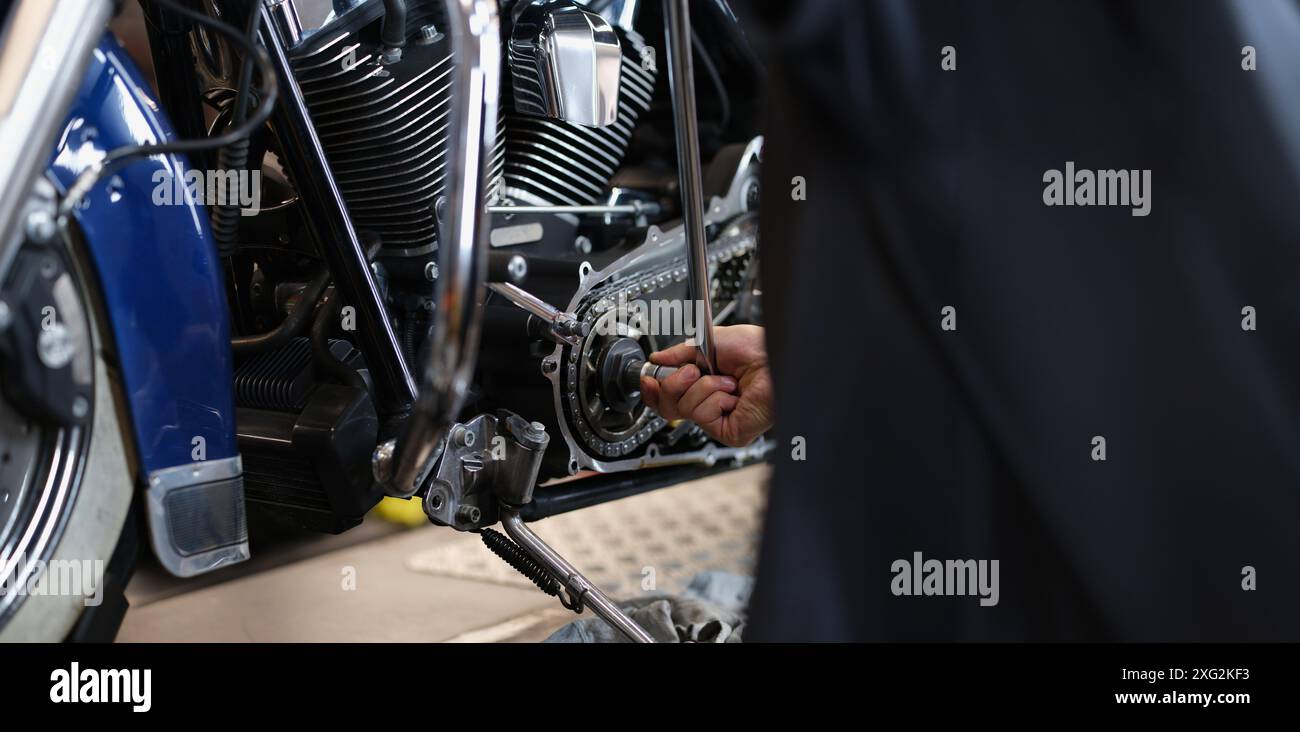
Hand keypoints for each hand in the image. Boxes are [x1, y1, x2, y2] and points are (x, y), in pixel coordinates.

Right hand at [639, 324, 773, 446]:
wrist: (774, 358)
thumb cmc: (757, 348)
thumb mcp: (709, 342)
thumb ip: (680, 351)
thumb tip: (658, 358)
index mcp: (704, 382)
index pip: (667, 396)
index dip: (654, 389)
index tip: (649, 378)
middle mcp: (710, 403)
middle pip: (667, 407)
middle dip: (674, 384)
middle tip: (693, 371)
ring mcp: (718, 419)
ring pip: (684, 409)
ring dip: (704, 387)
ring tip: (726, 380)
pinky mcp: (728, 433)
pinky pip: (702, 416)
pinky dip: (715, 398)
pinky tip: (733, 394)